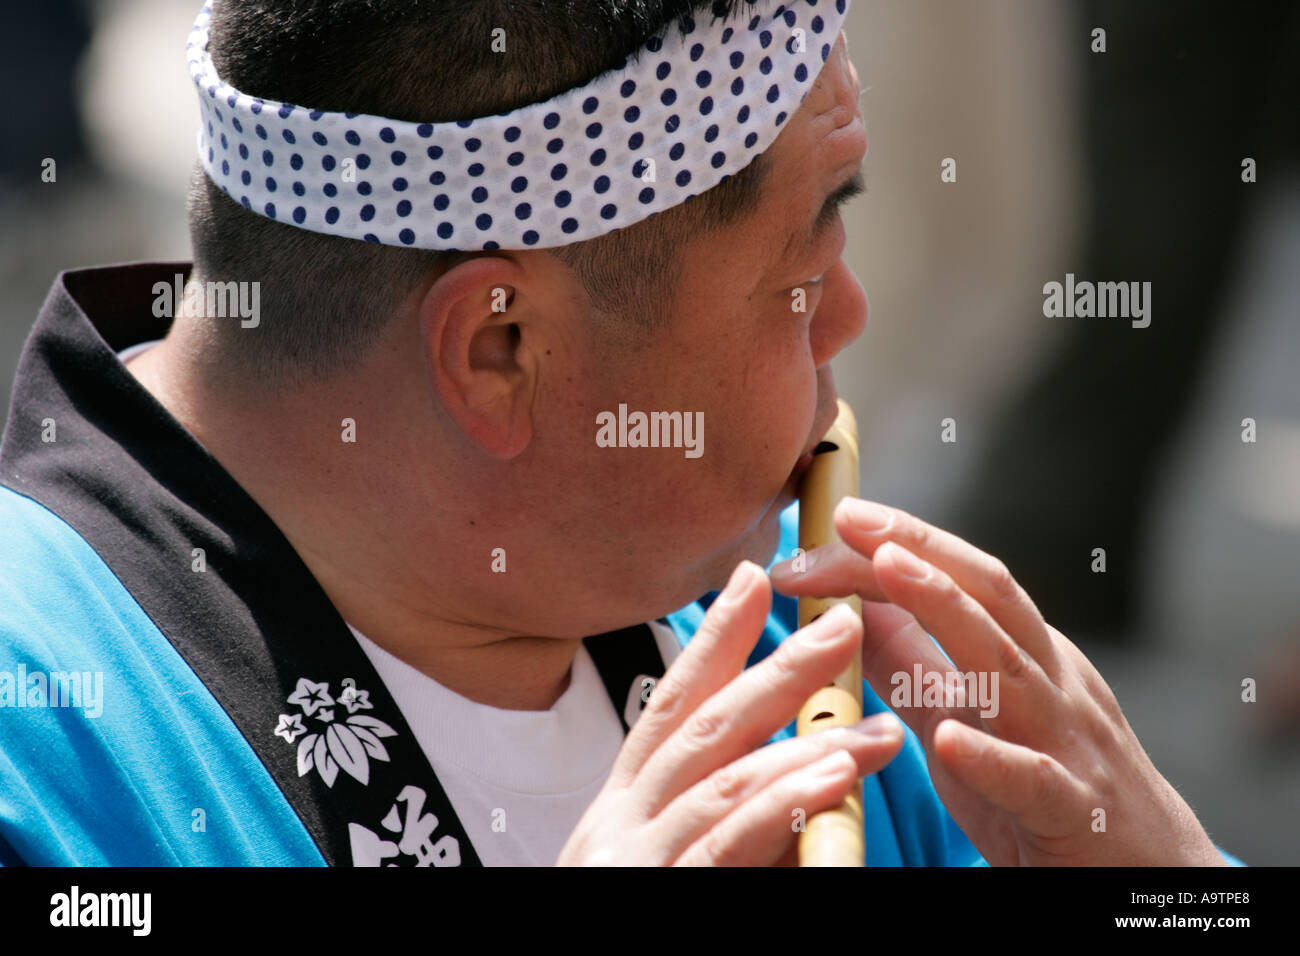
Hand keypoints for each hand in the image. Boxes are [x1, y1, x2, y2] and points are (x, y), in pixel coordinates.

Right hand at [557, 560, 904, 865]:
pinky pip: (724, 847)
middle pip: (701, 726)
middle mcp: (621, 820)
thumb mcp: (674, 861)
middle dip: (772, 668)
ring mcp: (632, 858)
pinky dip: (778, 804)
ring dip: (800, 737)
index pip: (672, 705)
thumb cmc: (639, 908)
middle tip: (840, 623)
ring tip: (873, 715)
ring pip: (717, 779)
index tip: (753, 578)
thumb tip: (795, 766)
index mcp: (625, 803)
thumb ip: (724, 816)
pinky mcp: (654, 895)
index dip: (714, 639)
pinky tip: (829, 774)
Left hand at [769, 497, 1225, 865]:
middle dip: (919, 546)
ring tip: (890, 570)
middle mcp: (1051, 681)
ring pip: (1011, 665)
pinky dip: (992, 758)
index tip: (833, 520)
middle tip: (850, 516)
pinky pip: (1034, 780)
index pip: (960, 581)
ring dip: (948, 610)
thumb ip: (912, 666)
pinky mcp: (1075, 811)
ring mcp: (1068, 742)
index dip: (896, 545)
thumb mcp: (965, 717)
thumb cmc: (1044, 793)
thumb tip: (850, 609)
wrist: (1153, 874)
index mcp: (1026, 653)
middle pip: (991, 594)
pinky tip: (949, 739)